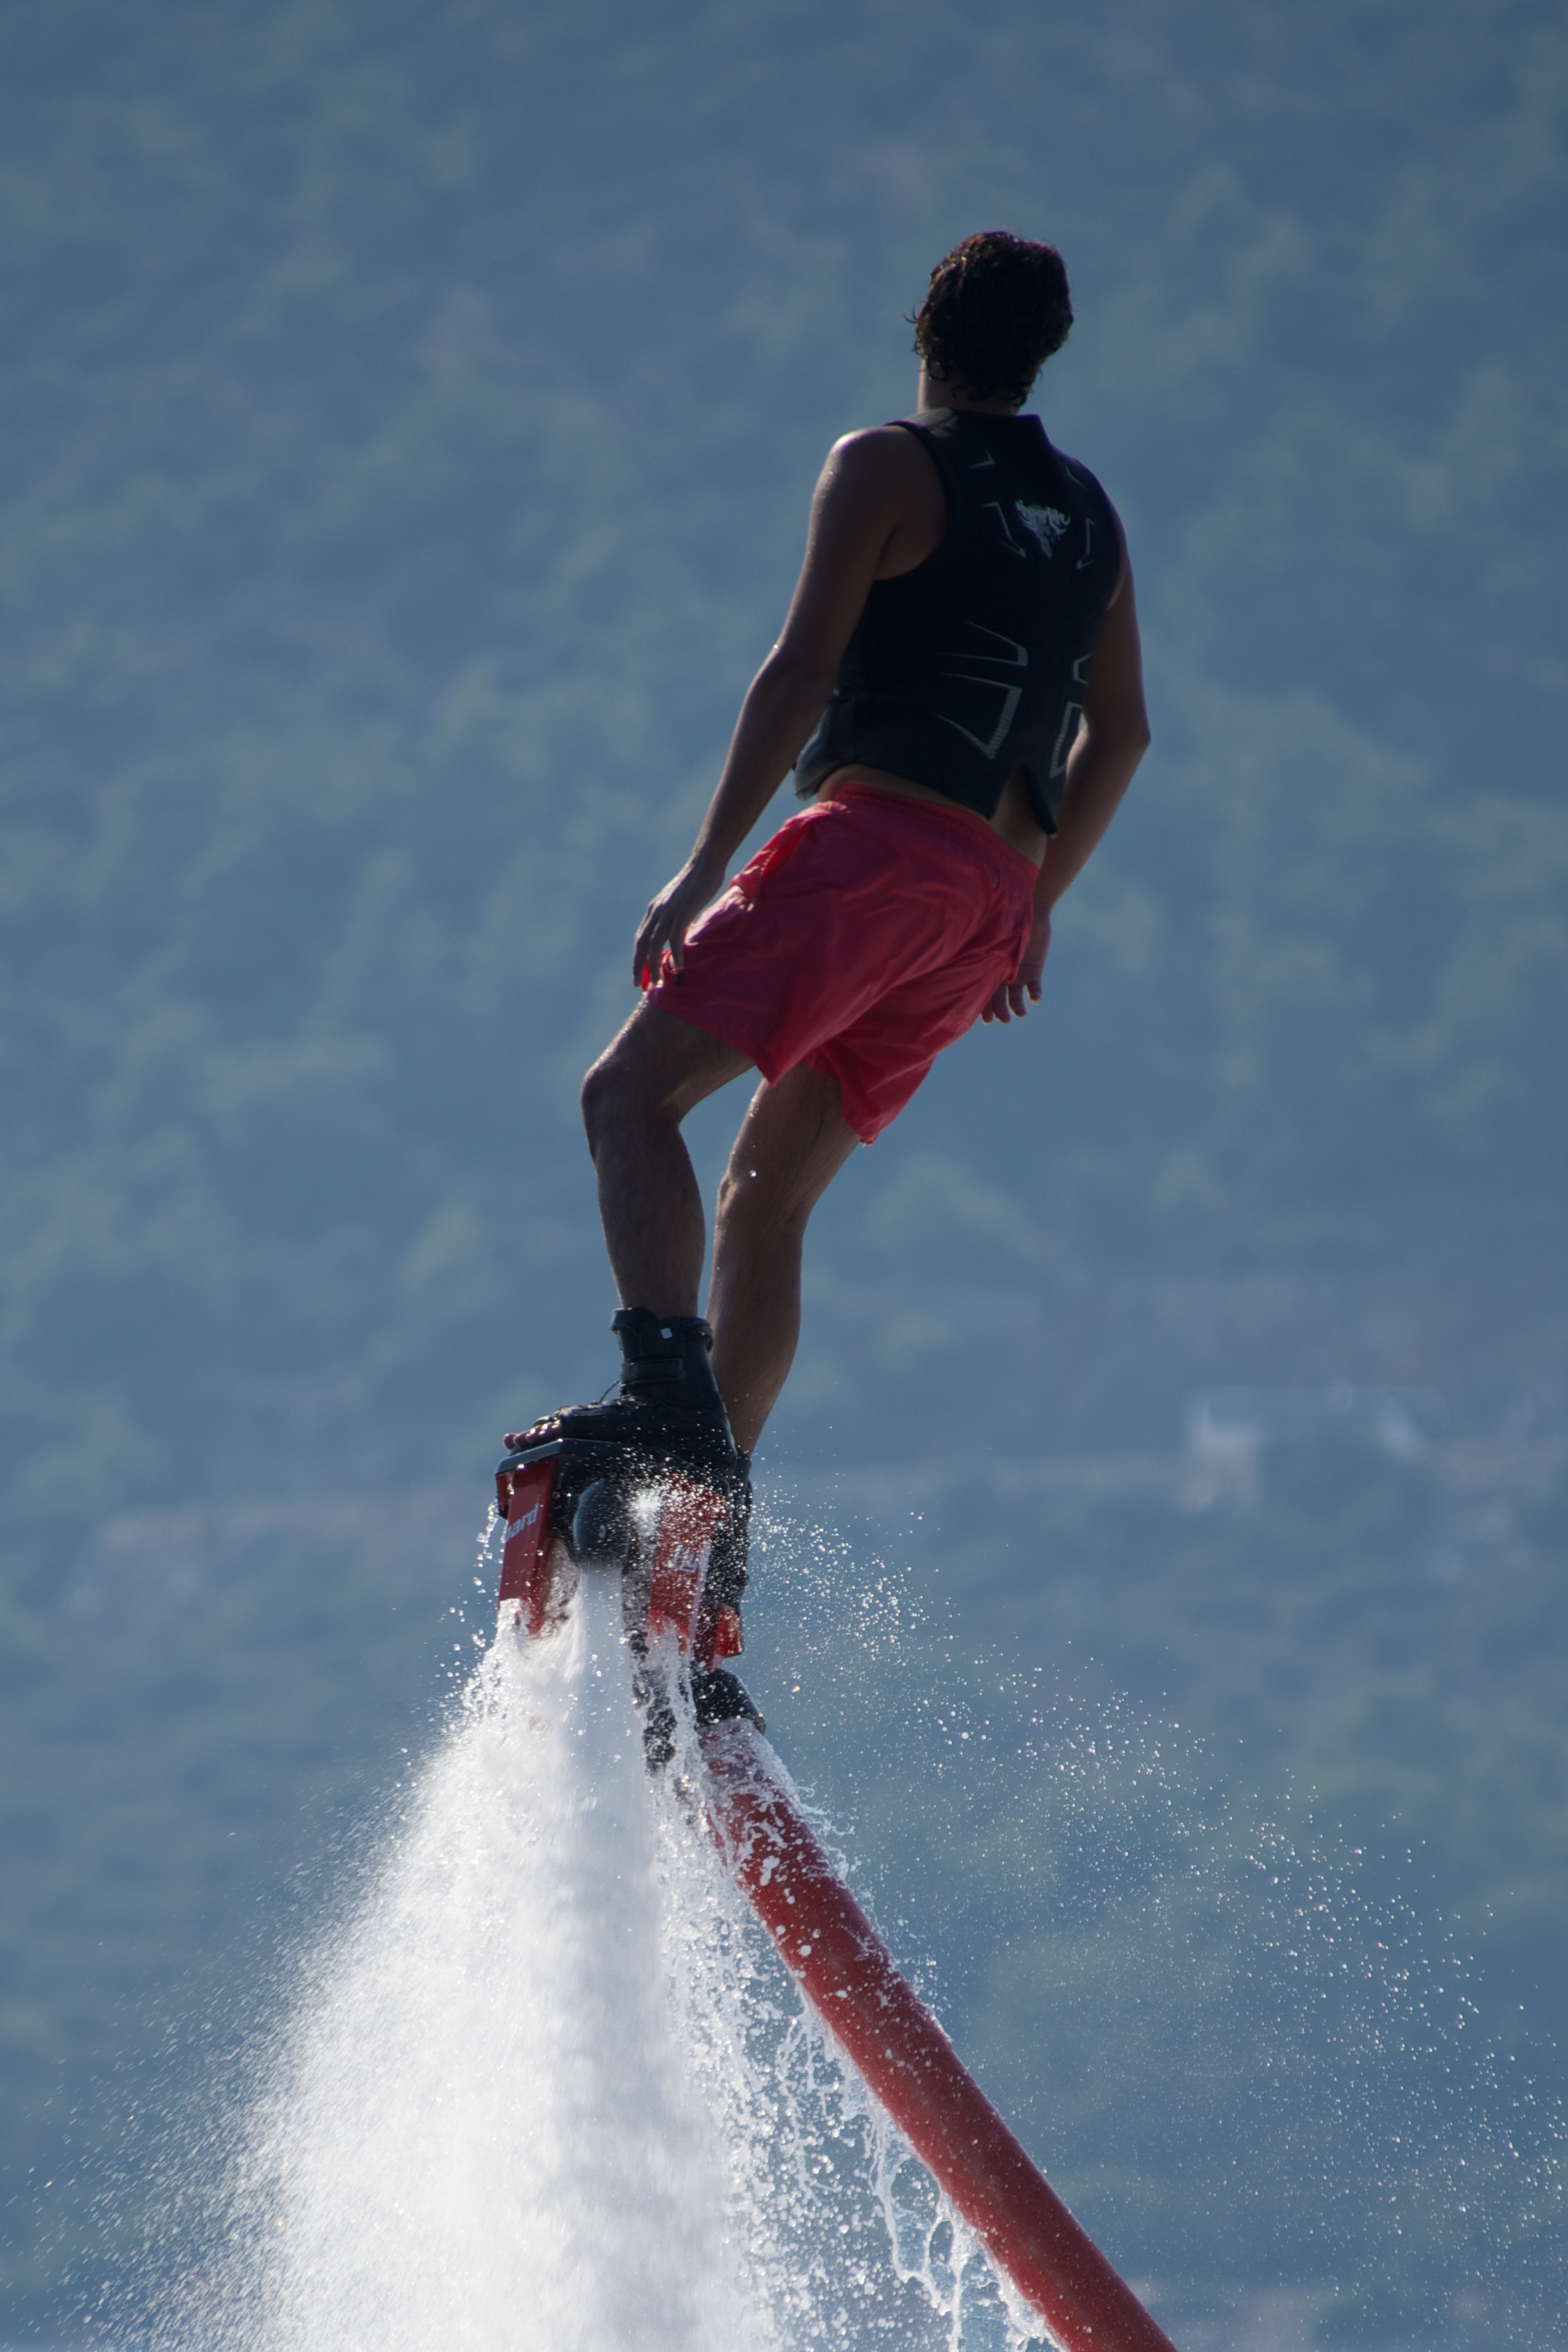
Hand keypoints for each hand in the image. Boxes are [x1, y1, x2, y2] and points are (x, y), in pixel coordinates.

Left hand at [633, 851, 726, 985]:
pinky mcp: (682, 912)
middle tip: (637, 984)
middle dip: (638, 965)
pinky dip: (675, 954)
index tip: (638, 972)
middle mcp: (657, 912)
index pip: (641, 937)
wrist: (704, 864)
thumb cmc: (696, 882)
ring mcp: (668, 912)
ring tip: (657, 982)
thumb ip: (674, 916)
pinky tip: (679, 966)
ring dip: (654, 965)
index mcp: (654, 910)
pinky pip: (675, 938)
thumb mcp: (679, 901)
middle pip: (642, 944)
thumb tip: (677, 931)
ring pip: (655, 944)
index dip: (638, 956)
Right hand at [981, 904, 1050, 1022]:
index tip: (985, 1020)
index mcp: (988, 969)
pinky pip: (1035, 987)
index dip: (983, 1007)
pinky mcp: (1034, 971)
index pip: (983, 992)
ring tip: (1020, 1014)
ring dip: (1017, 1007)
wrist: (1028, 909)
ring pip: (1016, 997)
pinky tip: (1036, 999)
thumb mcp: (988, 936)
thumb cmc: (1003, 920)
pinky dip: (1036, 994)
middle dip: (1000, 1011)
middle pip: (999, 999)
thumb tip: (954, 957)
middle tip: (1003, 1020)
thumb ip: (978, 950)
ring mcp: (1019, 974)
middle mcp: (1002, 975)